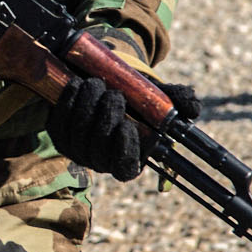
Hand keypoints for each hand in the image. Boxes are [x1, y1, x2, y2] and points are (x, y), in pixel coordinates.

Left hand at [50, 74, 201, 181]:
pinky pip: (59, 122)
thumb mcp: (160, 99)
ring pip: (77, 132)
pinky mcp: (59, 134)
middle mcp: (100, 160)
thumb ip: (179, 102)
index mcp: (128, 160)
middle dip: (105, 118)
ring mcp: (77, 149)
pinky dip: (68, 102)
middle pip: (97, 147)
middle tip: (114, 94)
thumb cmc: (137, 100)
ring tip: (96, 84)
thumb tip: (193, 108)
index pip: (124, 168)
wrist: (106, 84)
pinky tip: (77, 85)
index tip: (128, 126)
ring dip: (86, 106)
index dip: (124, 150)